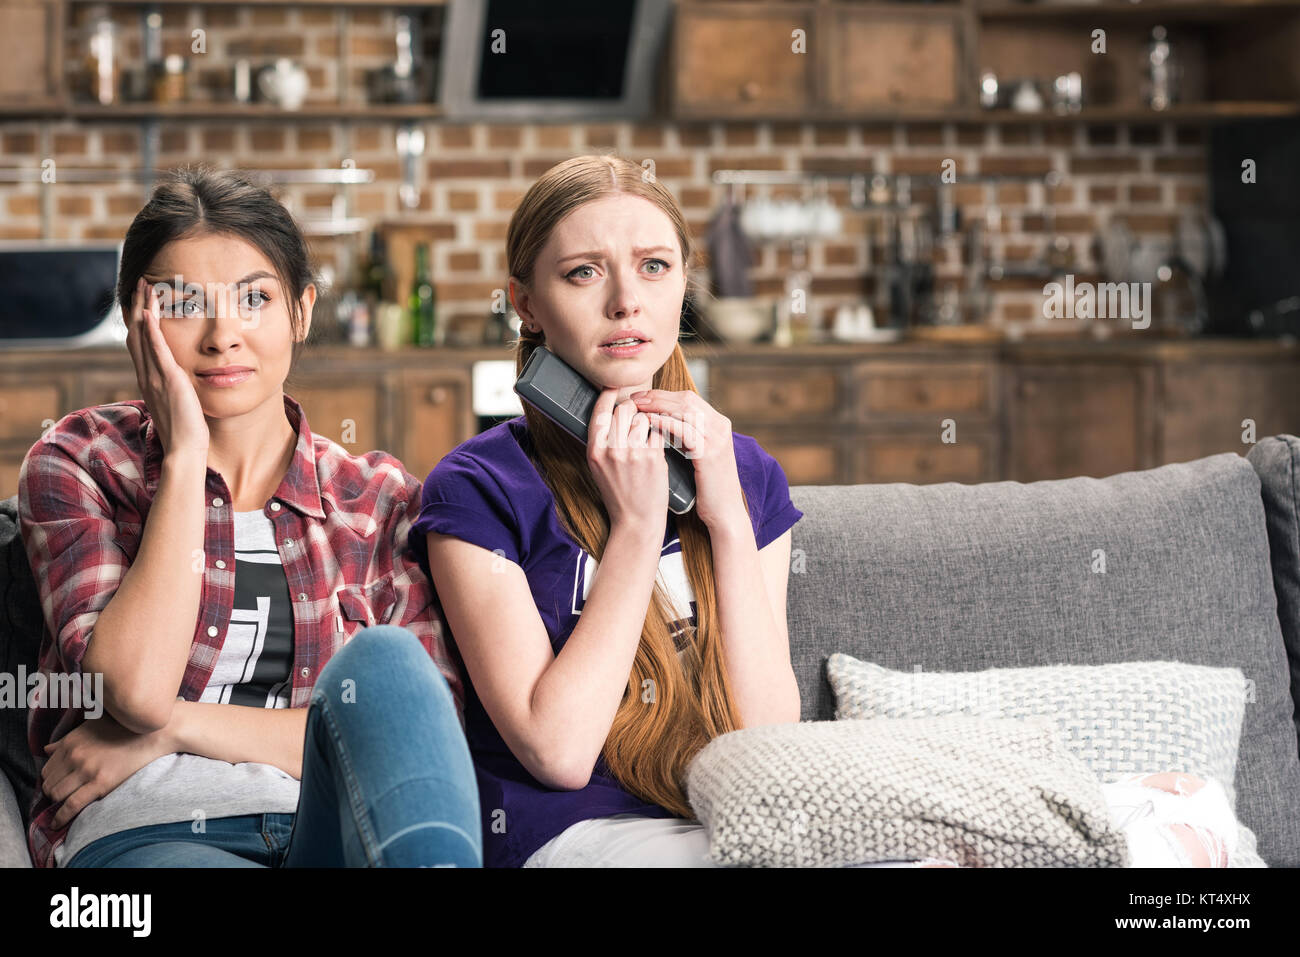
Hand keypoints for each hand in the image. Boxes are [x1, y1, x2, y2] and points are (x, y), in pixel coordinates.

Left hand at [40, 713, 174, 829]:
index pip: (47, 768)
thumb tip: (47, 749)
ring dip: (57, 803)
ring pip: (56, 794)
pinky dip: (61, 817)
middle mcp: (74, 755)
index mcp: (71, 742)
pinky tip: (57, 823)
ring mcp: (87, 769)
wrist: (155, 732)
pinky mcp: (100, 783)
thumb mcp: (92, 727)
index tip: (58, 786)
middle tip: (63, 797)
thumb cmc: (126, 729)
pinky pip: (71, 805)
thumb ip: (68, 739)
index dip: (51, 780)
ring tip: (65, 805)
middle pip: (49, 783)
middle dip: (52, 792)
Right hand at [125, 275, 209, 457]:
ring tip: (146, 286)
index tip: (143, 301)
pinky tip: (150, 311)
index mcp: (149, 380)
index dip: (140, 320)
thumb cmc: (186, 431)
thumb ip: (174, 389)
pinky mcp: (168, 380)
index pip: (140, 344)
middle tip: (140, 283)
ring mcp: (155, 377)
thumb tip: (180, 381)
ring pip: (144, 336)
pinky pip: (157, 350)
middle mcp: (147, 375)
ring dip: (144, 308)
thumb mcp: (177, 404)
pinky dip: (152, 330)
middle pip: (137, 333)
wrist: (185, 449)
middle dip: (138, 306)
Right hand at [587, 387, 668, 533]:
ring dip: (649, 422)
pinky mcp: (653, 457)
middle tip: (639, 417)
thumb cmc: (619, 493)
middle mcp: (611, 449)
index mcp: (594, 450)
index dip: (609, 395)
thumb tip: (609, 410)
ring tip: (647, 438)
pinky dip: (660, 435)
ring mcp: (633, 452)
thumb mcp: (599, 467)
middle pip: (625, 409)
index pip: (600, 411)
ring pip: (644, 418)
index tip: (616, 387)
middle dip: (634, 409)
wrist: (636, 521)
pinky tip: (657, 447)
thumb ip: (602, 441)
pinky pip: (659, 432)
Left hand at [630, 389, 745, 528]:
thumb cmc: (707, 487)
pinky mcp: (709, 453)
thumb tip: (660, 424)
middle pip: (685, 399)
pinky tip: (647, 422)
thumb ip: (687, 437)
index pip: (687, 398)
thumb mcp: (699, 455)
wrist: (725, 512)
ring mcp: (717, 439)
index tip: (640, 398)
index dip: (662, 395)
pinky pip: (684, 430)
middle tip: (634, 398)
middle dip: (657, 396)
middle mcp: (720, 426)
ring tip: (636, 406)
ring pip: (684, 410)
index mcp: (718, 424)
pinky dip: (664, 423)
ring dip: (657, 406)